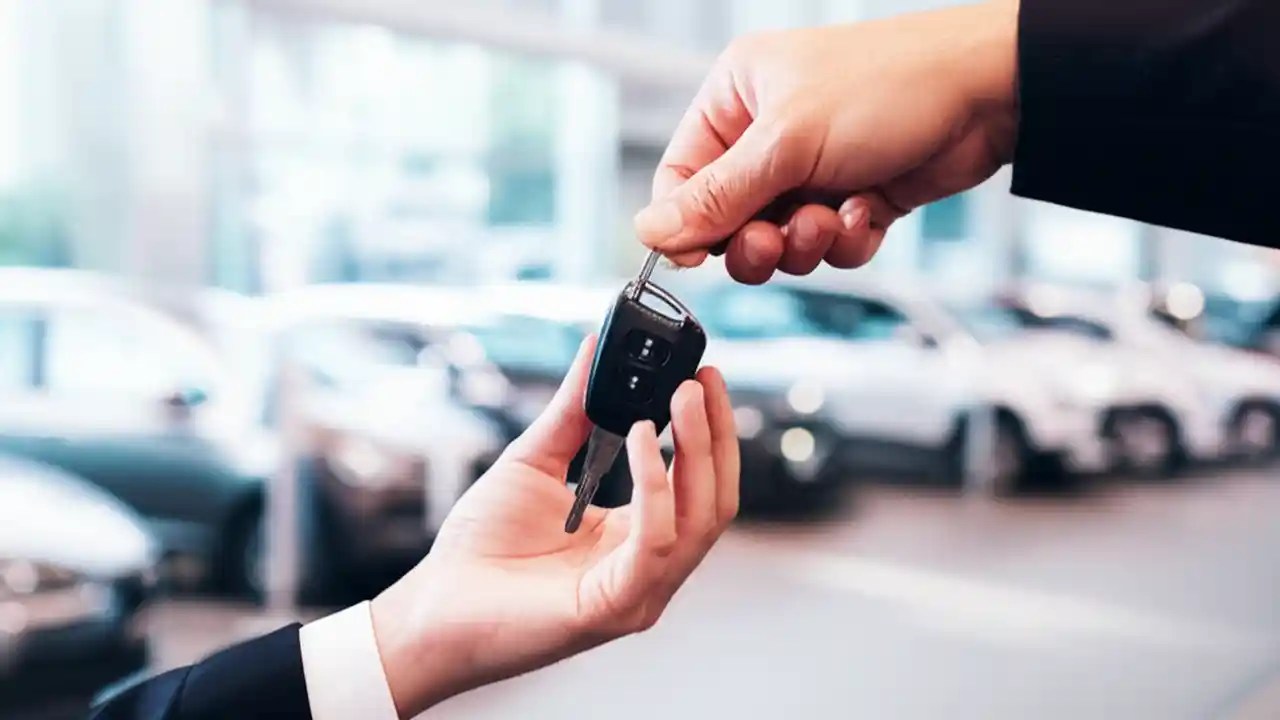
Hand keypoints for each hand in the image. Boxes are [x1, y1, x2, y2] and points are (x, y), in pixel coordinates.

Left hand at [370, 336, 738, 716]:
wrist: (432, 608)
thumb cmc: (478, 549)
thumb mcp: (533, 461)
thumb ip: (571, 411)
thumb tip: (595, 351)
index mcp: (635, 538)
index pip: (699, 484)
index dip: (710, 430)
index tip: (703, 374)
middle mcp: (648, 568)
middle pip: (714, 499)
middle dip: (715, 433)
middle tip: (699, 378)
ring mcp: (638, 592)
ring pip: (701, 519)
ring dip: (698, 449)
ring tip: (681, 395)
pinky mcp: (615, 607)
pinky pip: (656, 541)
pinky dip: (656, 484)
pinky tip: (640, 437)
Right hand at [635, 0, 1019, 283]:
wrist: (991, 93)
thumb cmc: (890, 86)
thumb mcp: (787, 143)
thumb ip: (717, 197)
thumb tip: (651, 230)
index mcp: (736, 97)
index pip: (681, 177)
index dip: (687, 223)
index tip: (702, 254)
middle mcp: (767, 133)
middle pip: (727, 219)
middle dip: (756, 239)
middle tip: (777, 239)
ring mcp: (812, 167)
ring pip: (778, 240)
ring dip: (805, 242)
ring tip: (832, 217)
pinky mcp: (851, 195)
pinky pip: (825, 244)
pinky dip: (845, 240)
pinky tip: (869, 210)